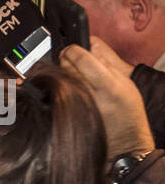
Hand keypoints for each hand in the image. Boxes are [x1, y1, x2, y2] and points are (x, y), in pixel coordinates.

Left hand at [60, 38, 153, 158]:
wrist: (123, 139)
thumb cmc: (127, 110)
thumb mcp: (125, 82)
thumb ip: (107, 62)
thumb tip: (92, 44)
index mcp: (106, 85)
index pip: (81, 58)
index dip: (74, 49)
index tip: (73, 47)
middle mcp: (87, 94)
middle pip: (65, 66)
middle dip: (65, 57)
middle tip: (69, 55)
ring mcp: (74, 105)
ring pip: (59, 78)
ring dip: (61, 71)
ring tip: (71, 71)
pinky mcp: (65, 112)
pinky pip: (57, 92)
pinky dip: (58, 85)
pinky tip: (65, 86)